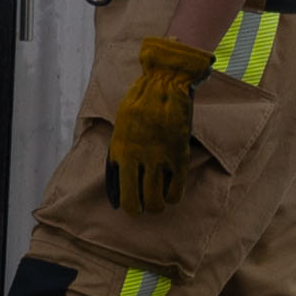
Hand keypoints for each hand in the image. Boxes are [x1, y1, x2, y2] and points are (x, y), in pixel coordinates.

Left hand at [103, 36, 209, 217]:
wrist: (163, 85)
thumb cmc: (138, 106)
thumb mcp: (120, 128)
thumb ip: (118, 152)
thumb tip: (117, 177)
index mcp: (119, 151)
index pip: (119, 189)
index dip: (124, 202)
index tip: (128, 206)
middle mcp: (137, 159)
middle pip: (135, 200)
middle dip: (139, 209)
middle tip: (143, 210)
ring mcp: (159, 158)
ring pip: (156, 199)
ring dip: (156, 206)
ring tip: (158, 205)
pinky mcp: (178, 155)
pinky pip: (176, 187)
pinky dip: (174, 197)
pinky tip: (172, 197)